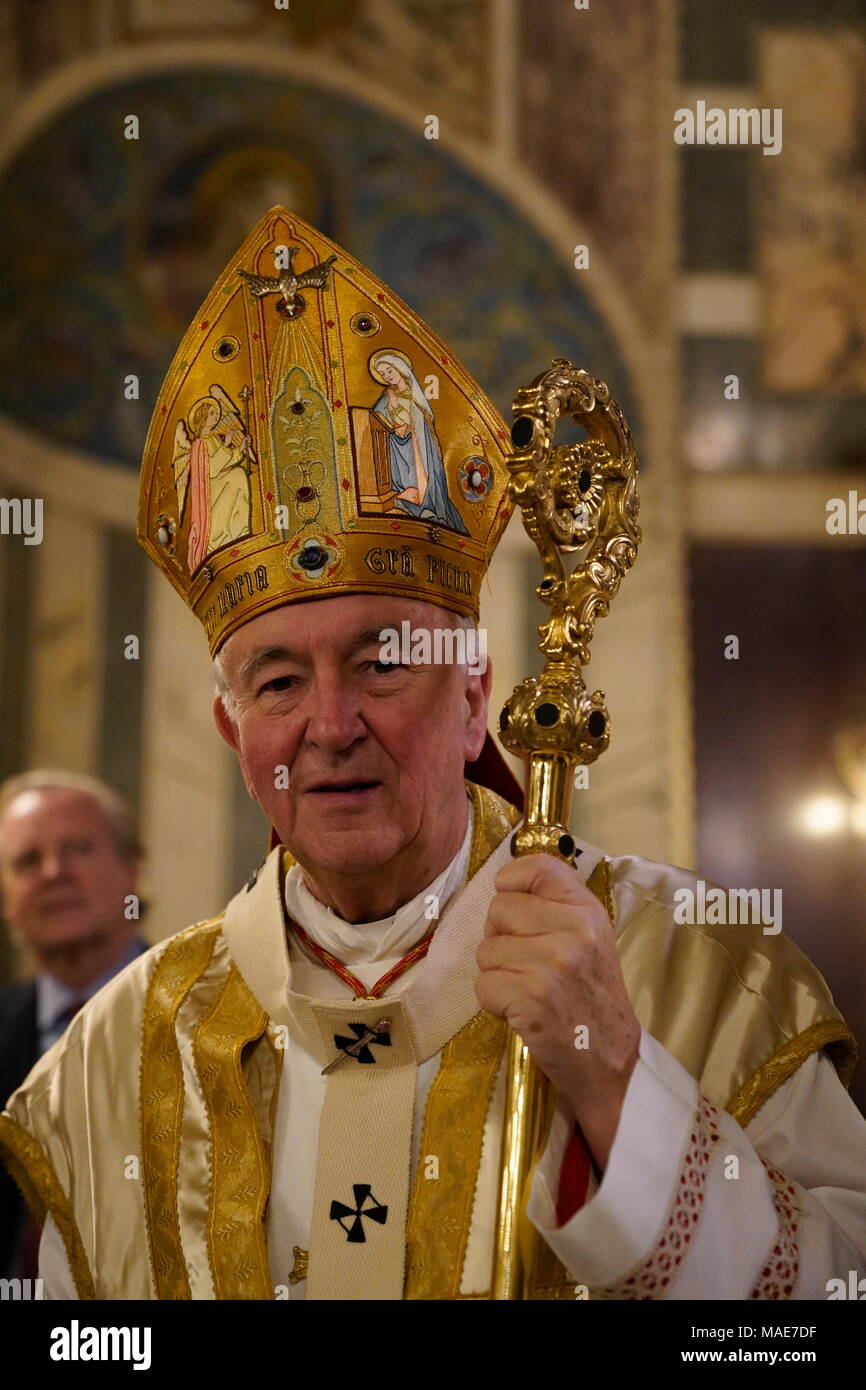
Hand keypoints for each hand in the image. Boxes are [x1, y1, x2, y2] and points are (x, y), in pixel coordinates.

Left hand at [475, 852, 640, 1170]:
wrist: (610, 1060)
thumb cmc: (592, 998)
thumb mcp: (590, 940)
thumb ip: (556, 908)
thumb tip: (503, 885)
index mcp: (587, 911)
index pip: (537, 867)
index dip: (511, 880)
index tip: (513, 902)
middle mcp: (573, 931)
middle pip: (498, 909)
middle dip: (500, 938)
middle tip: (525, 964)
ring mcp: (552, 965)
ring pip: (486, 950)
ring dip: (497, 975)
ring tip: (527, 991)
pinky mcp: (531, 998)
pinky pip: (483, 986)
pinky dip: (494, 1003)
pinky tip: (521, 1011)